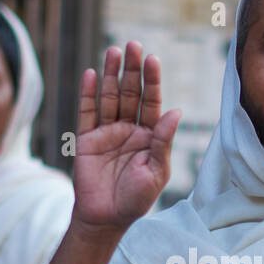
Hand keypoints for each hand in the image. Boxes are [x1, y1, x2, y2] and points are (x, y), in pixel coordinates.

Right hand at [72, 42, 181, 238]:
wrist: (106, 218)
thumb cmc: (136, 199)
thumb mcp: (156, 172)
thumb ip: (163, 141)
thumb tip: (176, 111)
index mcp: (149, 136)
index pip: (151, 102)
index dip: (152, 81)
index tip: (153, 60)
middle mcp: (128, 129)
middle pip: (129, 93)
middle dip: (132, 70)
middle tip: (133, 45)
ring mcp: (107, 132)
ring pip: (109, 98)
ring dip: (111, 75)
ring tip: (113, 51)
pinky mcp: (87, 140)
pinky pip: (87, 113)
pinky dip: (88, 94)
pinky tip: (92, 75)